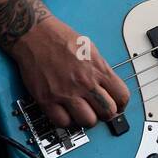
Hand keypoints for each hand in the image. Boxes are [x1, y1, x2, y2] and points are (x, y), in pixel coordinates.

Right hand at [7, 16, 130, 128]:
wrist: (35, 34)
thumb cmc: (61, 38)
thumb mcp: (91, 49)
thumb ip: (101, 69)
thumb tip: (109, 86)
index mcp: (98, 69)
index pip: (122, 96)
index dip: (122, 104)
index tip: (118, 106)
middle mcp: (85, 82)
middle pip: (108, 112)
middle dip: (106, 114)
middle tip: (100, 111)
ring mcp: (66, 93)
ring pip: (87, 121)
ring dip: (87, 119)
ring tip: (82, 112)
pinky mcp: (47, 99)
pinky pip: (63, 123)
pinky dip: (66, 121)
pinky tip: (66, 112)